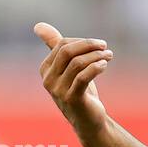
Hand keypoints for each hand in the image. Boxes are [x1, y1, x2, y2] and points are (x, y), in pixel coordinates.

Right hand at [35, 22, 112, 141]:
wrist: (88, 121)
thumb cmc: (79, 91)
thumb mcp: (68, 67)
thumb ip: (55, 46)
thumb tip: (38, 26)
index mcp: (45, 69)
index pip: (62, 44)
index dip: (82, 41)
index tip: (99, 44)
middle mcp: (48, 80)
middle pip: (68, 51)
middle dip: (89, 45)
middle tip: (105, 47)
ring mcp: (58, 91)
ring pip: (78, 63)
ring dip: (97, 56)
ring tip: (109, 56)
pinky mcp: (72, 99)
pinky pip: (84, 76)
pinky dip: (96, 67)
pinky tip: (105, 65)